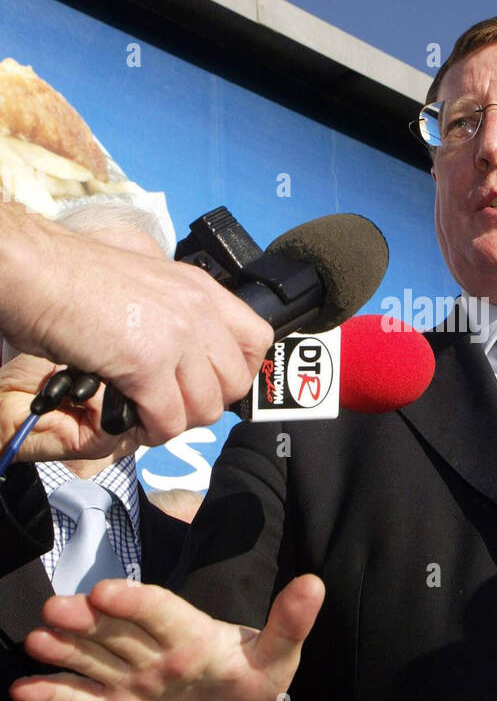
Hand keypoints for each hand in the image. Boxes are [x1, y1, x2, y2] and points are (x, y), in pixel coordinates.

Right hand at [0, 206, 272, 444]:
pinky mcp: (146, 363)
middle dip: (202, 405)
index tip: (209, 383)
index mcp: (200, 289)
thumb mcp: (147, 285)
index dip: (237, 372)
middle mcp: (197, 310)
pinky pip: (168, 420)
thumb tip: (188, 357)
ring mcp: (175, 336)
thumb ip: (176, 314)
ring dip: (175, 422)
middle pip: (234, 384)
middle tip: (169, 405)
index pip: (257, 340)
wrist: (35, 270)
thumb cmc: (73, 278)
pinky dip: (150, 430)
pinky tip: (128, 417)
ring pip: (205, 408)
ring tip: (145, 413)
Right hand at [9, 575, 324, 700]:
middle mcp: (150, 648)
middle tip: (56, 609)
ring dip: (62, 650)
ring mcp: (125, 676)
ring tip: (37, 640)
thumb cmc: (251, 679)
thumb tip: (316, 583)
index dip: (135, 601)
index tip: (108, 592)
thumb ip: (289, 624)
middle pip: (114, 630)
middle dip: (85, 620)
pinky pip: (76, 699)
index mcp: (188, 631)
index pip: (158, 609)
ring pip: (89, 658)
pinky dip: (50, 695)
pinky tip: (22, 692)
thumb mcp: (277, 658)